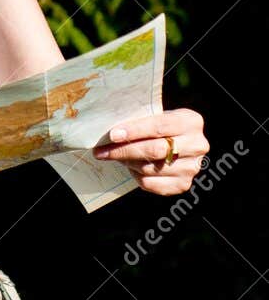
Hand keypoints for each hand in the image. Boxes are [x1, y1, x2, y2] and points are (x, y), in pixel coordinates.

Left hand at [93, 108, 207, 193]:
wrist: (178, 142)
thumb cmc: (160, 125)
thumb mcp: (157, 114)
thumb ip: (140, 119)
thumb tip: (109, 132)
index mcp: (191, 121)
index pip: (159, 126)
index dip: (134, 131)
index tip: (112, 135)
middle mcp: (197, 145)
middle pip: (155, 150)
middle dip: (124, 150)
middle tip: (102, 150)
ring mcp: (192, 167)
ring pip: (150, 168)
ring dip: (127, 162)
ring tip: (114, 156)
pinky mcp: (183, 184)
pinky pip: (151, 183)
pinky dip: (136, 176)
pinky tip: (130, 167)